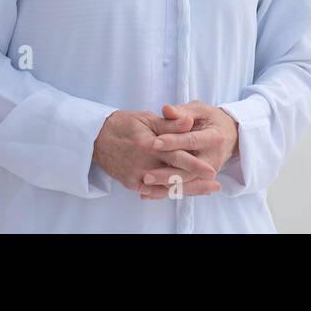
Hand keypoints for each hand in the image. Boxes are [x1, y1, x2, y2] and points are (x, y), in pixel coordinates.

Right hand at [92, 109, 220, 198]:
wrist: (96, 138)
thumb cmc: (123, 124)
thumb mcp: (146, 118)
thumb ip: (169, 123)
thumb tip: (189, 122)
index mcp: (148, 144)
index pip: (176, 156)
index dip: (195, 164)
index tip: (211, 170)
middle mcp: (143, 163)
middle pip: (174, 176)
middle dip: (197, 182)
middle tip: (215, 184)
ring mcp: (136, 176)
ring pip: (166, 187)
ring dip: (187, 189)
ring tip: (206, 189)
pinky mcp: (131, 183)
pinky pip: (153, 191)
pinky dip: (168, 192)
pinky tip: (183, 192)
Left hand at [137, 101, 239, 200]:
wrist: (229, 134)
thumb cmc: (210, 119)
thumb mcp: (199, 110)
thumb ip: (182, 112)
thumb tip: (166, 110)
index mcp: (214, 137)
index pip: (192, 141)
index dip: (173, 142)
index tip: (154, 143)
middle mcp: (213, 158)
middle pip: (189, 169)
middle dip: (168, 173)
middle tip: (146, 175)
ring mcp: (209, 172)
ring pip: (186, 183)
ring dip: (165, 187)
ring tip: (145, 187)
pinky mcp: (202, 180)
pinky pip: (183, 188)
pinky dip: (166, 192)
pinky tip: (148, 194)